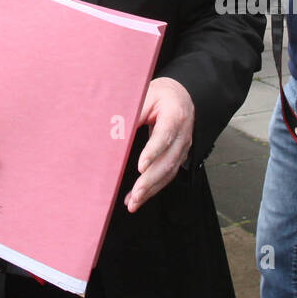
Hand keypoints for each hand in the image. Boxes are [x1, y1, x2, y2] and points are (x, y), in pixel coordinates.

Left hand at [125, 77, 194, 211]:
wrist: (181, 96)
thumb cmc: (161, 95)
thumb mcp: (146, 95)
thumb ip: (133, 113)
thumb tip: (113, 131)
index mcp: (174, 115)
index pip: (165, 136)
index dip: (153, 152)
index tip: (140, 167)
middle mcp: (183, 134)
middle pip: (168, 160)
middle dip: (150, 180)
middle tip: (135, 194)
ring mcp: (183, 148)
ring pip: (169, 172)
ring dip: (151, 190)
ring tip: (133, 203)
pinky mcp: (178, 157)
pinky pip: (167, 175)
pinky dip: (153, 189)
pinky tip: (138, 198)